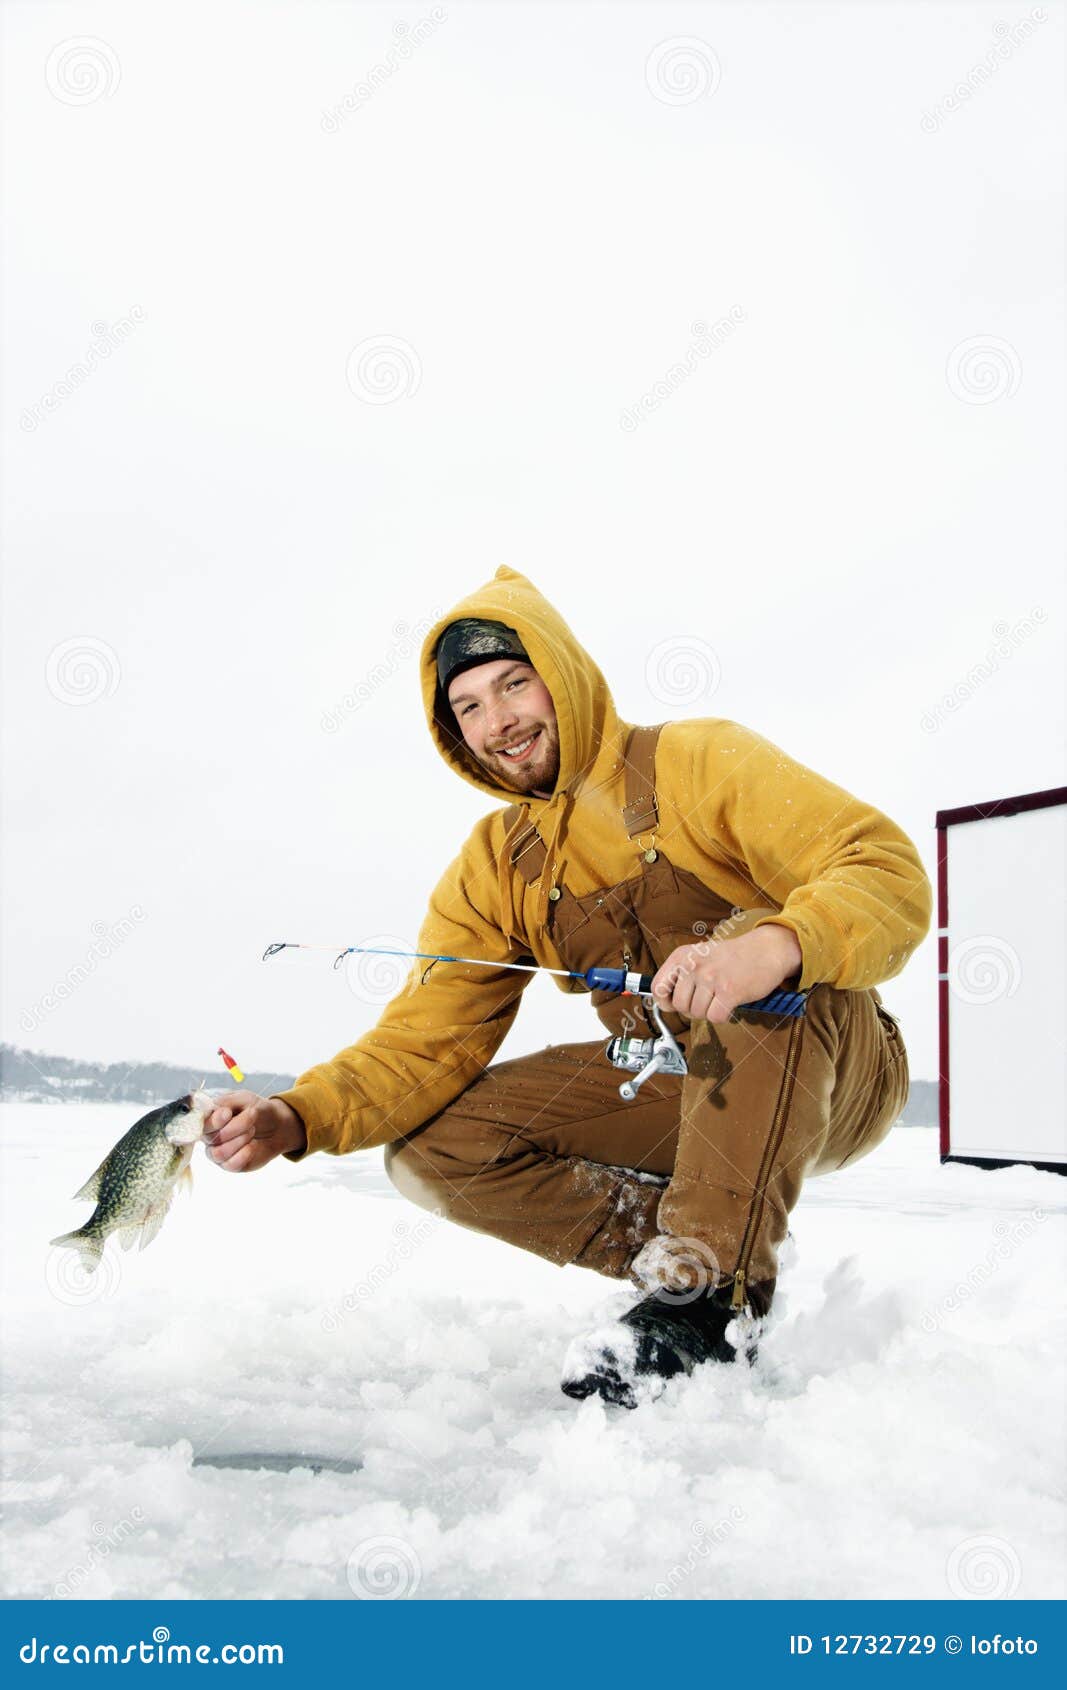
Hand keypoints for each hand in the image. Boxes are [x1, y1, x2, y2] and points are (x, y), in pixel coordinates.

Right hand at [203, 1091, 306, 1172]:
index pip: (199, 1123)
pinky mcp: (229, 1165)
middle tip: (252, 1116)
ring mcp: (218, 1152)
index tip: (228, 1113)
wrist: (277, 1127)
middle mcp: (209, 1136)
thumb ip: (225, 1102)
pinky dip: (245, 1153)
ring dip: (241, 1139)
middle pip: (210, 1138)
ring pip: (219, 1153)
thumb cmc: (258, 1110)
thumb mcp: (244, 1099)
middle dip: (235, 1127)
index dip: (214, 1120)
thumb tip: (211, 1108)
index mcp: (209, 1118)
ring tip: (252, 1130)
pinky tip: (253, 1145)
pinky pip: (231, 1164)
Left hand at [651, 926, 802, 1024]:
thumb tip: (664, 1002)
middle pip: (679, 1005)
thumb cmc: (734, 956)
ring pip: (697, 1014)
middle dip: (692, 1009)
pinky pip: (715, 1018)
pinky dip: (722, 1016)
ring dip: (708, 1012)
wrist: (766, 950)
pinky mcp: (729, 991)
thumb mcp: (700, 955)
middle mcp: (694, 965)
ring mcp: (711, 978)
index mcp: (683, 955)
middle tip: (707, 1001)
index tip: (673, 1005)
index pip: (658, 987)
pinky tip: (729, 1004)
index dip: (665, 1002)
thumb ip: (681, 974)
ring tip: (720, 999)